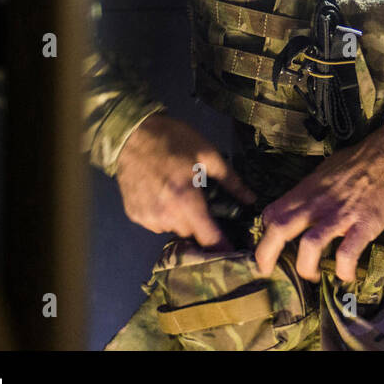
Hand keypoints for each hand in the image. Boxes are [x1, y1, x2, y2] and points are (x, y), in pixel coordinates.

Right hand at [115, 113, 254, 247]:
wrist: (132, 134)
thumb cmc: (175, 140)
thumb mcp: (208, 154)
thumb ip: (231, 181)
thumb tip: (251, 199)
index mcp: (185, 200)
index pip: (208, 238)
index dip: (223, 246)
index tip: (233, 248)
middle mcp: (164, 215)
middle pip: (191, 234)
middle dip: (200, 223)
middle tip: (203, 202)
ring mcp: (146, 217)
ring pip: (172, 230)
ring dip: (181, 219)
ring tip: (180, 195)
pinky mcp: (134, 215)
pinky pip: (155, 224)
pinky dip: (163, 215)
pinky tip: (163, 195)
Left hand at [254, 130, 383, 282]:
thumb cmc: (361, 158)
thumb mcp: (326, 169)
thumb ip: (312, 190)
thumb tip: (303, 204)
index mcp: (307, 189)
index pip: (272, 213)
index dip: (264, 234)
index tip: (268, 247)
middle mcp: (318, 203)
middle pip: (280, 230)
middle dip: (266, 255)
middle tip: (267, 271)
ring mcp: (341, 214)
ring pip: (309, 245)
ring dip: (306, 268)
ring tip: (313, 276)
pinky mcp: (365, 224)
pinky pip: (347, 253)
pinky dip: (344, 269)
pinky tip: (347, 275)